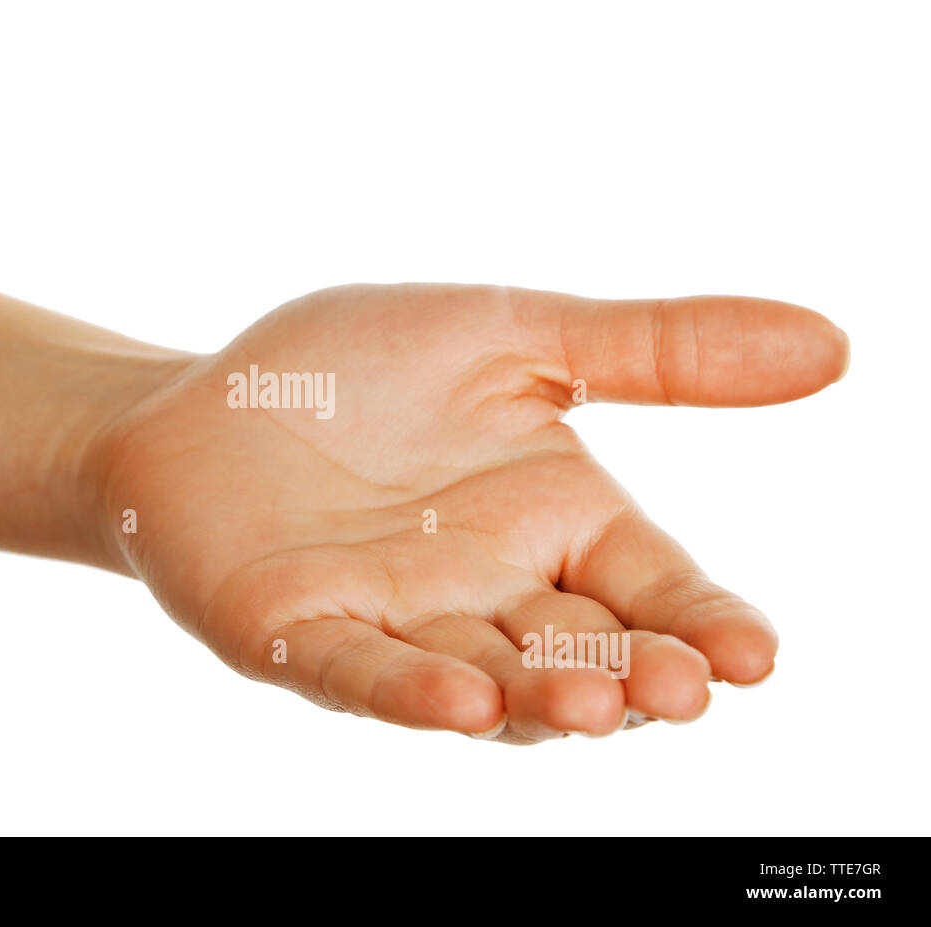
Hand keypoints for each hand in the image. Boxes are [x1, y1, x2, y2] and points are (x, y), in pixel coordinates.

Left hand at [94, 284, 847, 742]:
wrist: (211, 394)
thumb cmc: (359, 369)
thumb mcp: (516, 336)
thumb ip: (657, 349)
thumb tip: (833, 345)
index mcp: (552, 522)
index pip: (652, 587)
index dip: (703, 624)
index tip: (756, 653)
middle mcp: (488, 591)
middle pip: (583, 651)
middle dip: (634, 676)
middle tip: (683, 689)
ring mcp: (396, 624)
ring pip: (488, 678)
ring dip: (543, 699)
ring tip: (599, 707)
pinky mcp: (301, 637)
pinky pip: (365, 674)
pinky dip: (414, 693)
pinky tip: (466, 702)